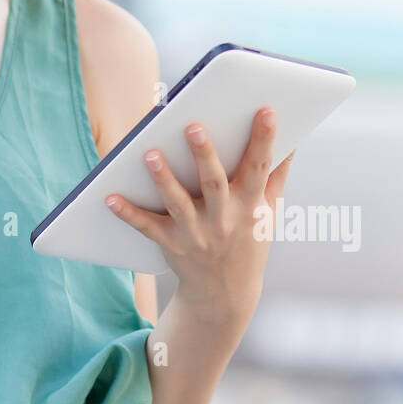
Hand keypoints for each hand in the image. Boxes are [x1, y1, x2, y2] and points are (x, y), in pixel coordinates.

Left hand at [105, 108, 293, 318]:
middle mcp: (224, 218)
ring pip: (178, 203)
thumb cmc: (249, 240)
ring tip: (150, 153)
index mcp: (250, 205)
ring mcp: (196, 233)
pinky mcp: (172, 244)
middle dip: (204, 155)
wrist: (226, 294)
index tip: (265, 110)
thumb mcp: (269, 212)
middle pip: (213, 183)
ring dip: (164, 179)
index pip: (259, 167)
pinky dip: (128, 213)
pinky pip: (147, 227)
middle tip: (193, 126)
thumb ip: (278, 174)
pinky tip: (109, 197)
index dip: (264, 139)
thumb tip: (292, 138)